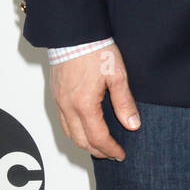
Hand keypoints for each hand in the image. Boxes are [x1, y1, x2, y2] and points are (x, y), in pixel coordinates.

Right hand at [50, 44, 139, 160]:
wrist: (74, 34)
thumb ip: (124, 103)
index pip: (98, 138)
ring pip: (69, 133)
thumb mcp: (117, 75)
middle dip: (97, 151)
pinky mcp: (56, 95)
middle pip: (81, 141)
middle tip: (112, 154)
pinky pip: (63, 122)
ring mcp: (59, 101)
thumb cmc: (95, 50)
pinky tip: (84, 129)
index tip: (120, 155)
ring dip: (84, 144)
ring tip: (100, 146)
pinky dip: (74, 132)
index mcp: (84, 105)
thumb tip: (132, 125)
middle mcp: (67, 107)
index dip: (110, 149)